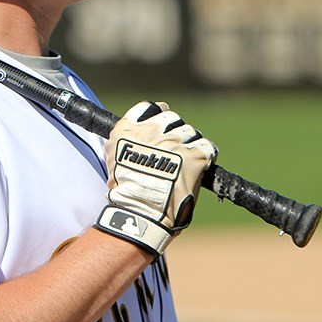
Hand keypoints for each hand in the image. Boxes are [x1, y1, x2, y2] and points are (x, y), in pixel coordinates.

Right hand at [95, 101, 217, 254]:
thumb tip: (134, 134)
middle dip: (175, 133)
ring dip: (190, 145)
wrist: (140, 213)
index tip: (161, 128)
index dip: (159, 117)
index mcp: (129, 128)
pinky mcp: (195, 156)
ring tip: (183, 165)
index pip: (151, 108)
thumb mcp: (113, 157)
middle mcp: (152, 130)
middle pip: (173, 119)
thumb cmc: (125, 191)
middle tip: (173, 152)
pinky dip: (206, 156)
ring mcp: (175, 142)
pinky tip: (198, 168)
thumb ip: (125, 140)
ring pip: (191, 133)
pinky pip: (207, 147)